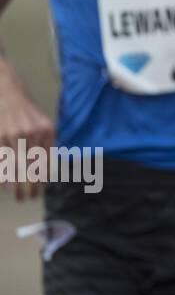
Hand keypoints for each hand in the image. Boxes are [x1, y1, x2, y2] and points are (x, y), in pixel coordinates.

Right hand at [0, 86, 54, 200]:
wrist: (11, 96)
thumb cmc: (30, 115)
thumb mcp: (45, 125)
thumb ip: (48, 145)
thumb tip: (48, 169)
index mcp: (47, 131)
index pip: (47, 160)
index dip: (43, 178)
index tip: (41, 190)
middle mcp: (32, 133)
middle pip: (32, 166)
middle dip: (30, 185)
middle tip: (29, 198)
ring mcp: (15, 135)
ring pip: (16, 165)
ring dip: (16, 184)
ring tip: (17, 196)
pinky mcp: (1, 137)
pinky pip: (2, 160)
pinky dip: (3, 174)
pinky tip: (4, 185)